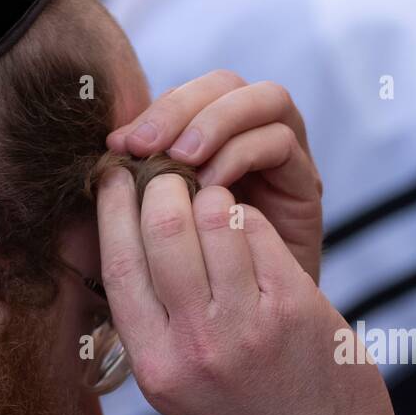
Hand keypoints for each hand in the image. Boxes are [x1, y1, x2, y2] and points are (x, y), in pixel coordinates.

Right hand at [96, 171, 415, 414]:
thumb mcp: (177, 389)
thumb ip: (154, 323)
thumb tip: (130, 235)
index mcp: (153, 365)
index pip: (116, 261)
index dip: (111, 206)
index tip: (114, 174)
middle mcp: (194, 344)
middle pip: (162, 226)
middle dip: (164, 186)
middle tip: (172, 174)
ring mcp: (247, 325)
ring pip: (214, 217)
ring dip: (213, 196)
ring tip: (216, 201)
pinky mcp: (296, 310)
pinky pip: (261, 233)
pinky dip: (252, 219)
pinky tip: (252, 228)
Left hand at [107, 70, 323, 285]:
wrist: (259, 331)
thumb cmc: (203, 285)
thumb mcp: (162, 229)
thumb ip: (143, 190)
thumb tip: (109, 155)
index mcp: (215, 141)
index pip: (186, 94)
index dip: (152, 110)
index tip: (118, 145)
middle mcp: (254, 138)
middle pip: (224, 83)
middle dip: (180, 108)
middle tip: (146, 145)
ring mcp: (286, 158)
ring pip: (262, 98)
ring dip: (214, 122)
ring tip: (182, 159)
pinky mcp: (306, 183)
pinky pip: (280, 142)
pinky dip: (242, 153)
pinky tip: (214, 188)